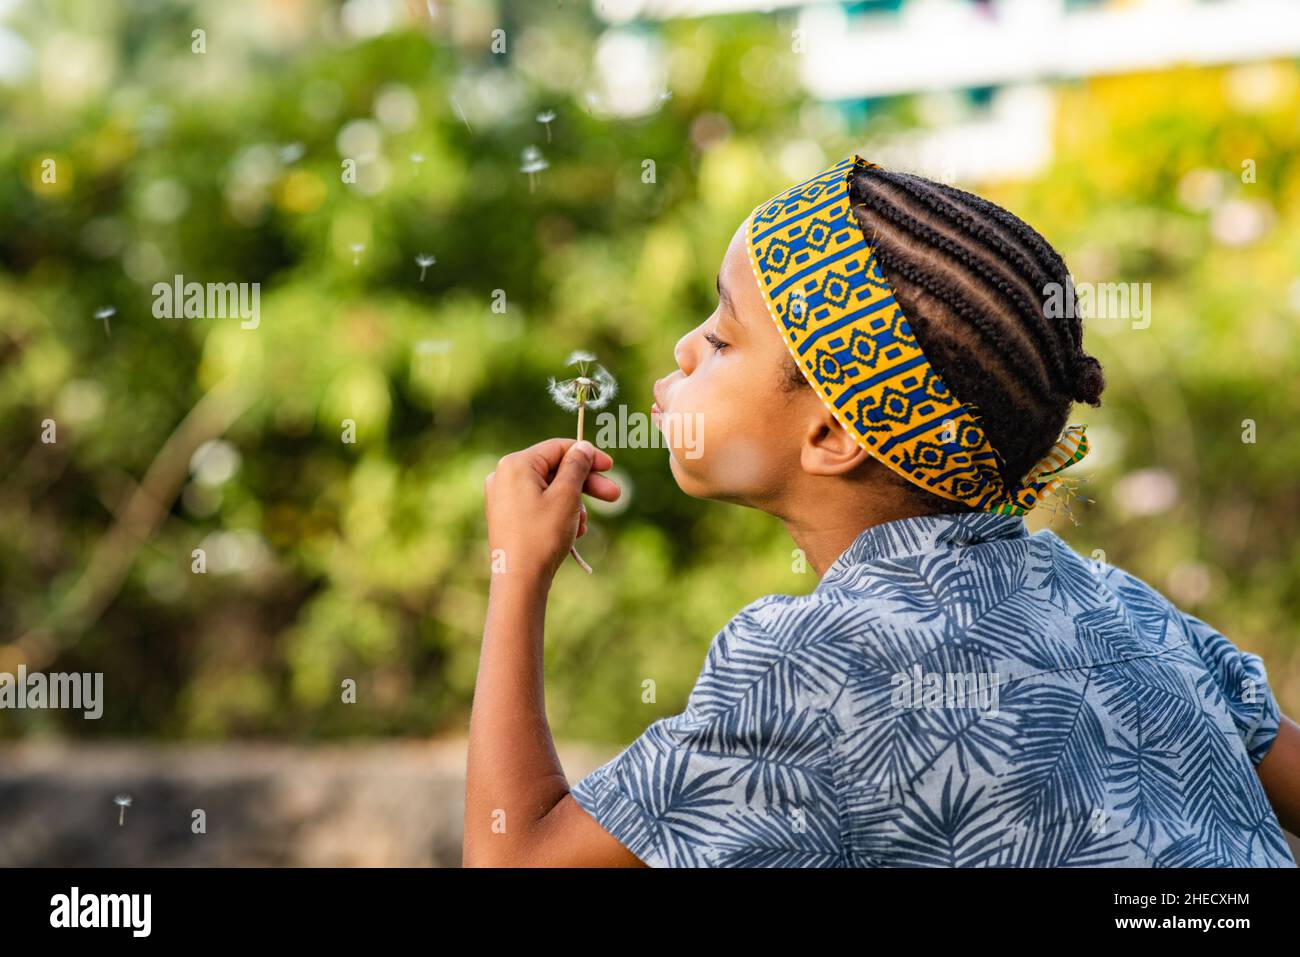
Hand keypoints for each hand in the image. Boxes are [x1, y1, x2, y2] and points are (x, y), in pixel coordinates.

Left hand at [484, 438, 619, 581]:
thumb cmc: (542, 536)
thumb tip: (583, 447)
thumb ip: (577, 466)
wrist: (520, 580)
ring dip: (574, 503)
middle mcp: (504, 476)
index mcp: (515, 464)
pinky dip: (559, 513)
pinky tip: (573, 533)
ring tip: (583, 526)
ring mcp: (503, 497)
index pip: (558, 448)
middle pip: (555, 470)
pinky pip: (539, 504)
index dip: (588, 456)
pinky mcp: (507, 515)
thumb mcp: (567, 496)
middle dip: (585, 484)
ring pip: (549, 489)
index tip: (610, 467)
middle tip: (614, 495)